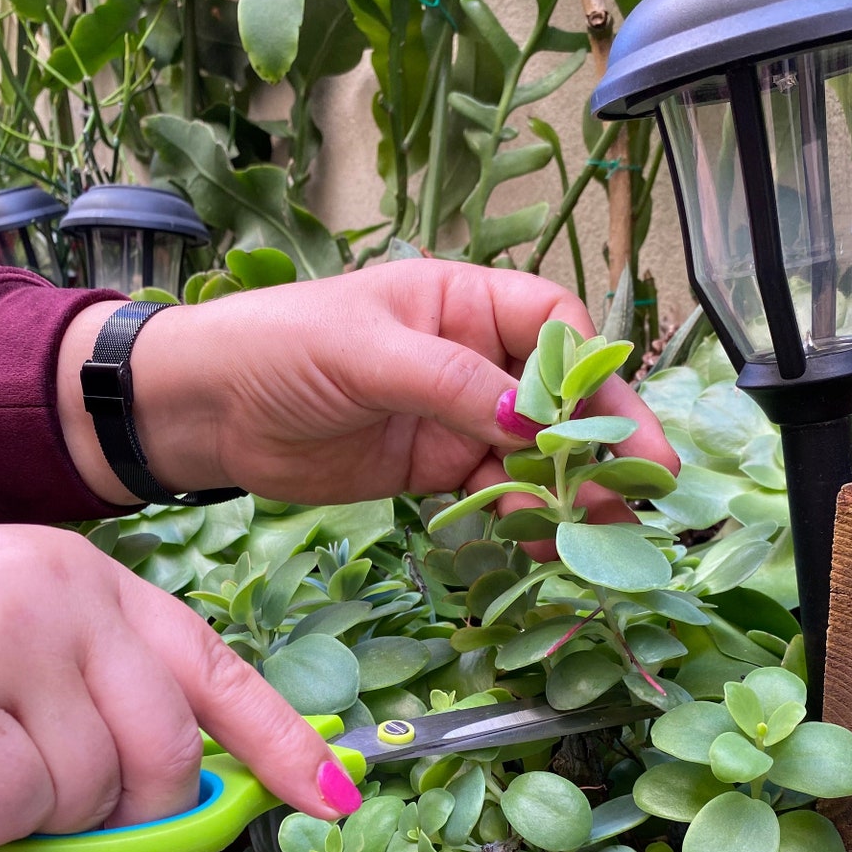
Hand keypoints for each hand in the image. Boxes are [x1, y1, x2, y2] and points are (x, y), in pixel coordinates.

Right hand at [0, 527, 359, 848]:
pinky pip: (9, 812)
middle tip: (36, 789)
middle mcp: (59, 592)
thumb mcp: (8, 640)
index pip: (216, 667)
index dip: (282, 741)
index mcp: (87, 578)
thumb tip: (184, 789)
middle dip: (119, 806)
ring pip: (86, 794)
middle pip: (164, 754)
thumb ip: (93, 691)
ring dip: (26, 813)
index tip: (334, 797)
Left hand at [58, 262, 677, 510]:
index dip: (590, 370)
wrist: (204, 411)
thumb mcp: (364, 351)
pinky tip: (543, 548)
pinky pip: (491, 496)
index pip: (552, 326)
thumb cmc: (277, 348)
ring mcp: (454, 418)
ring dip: (568, 492)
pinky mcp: (431, 471)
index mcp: (461, 303)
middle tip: (646, 492)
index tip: (612, 421)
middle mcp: (469, 358)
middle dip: (601, 442)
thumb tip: (531, 428)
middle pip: (557, 399)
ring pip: (531, 455)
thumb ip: (447, 384)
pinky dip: (518, 521)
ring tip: (604, 535)